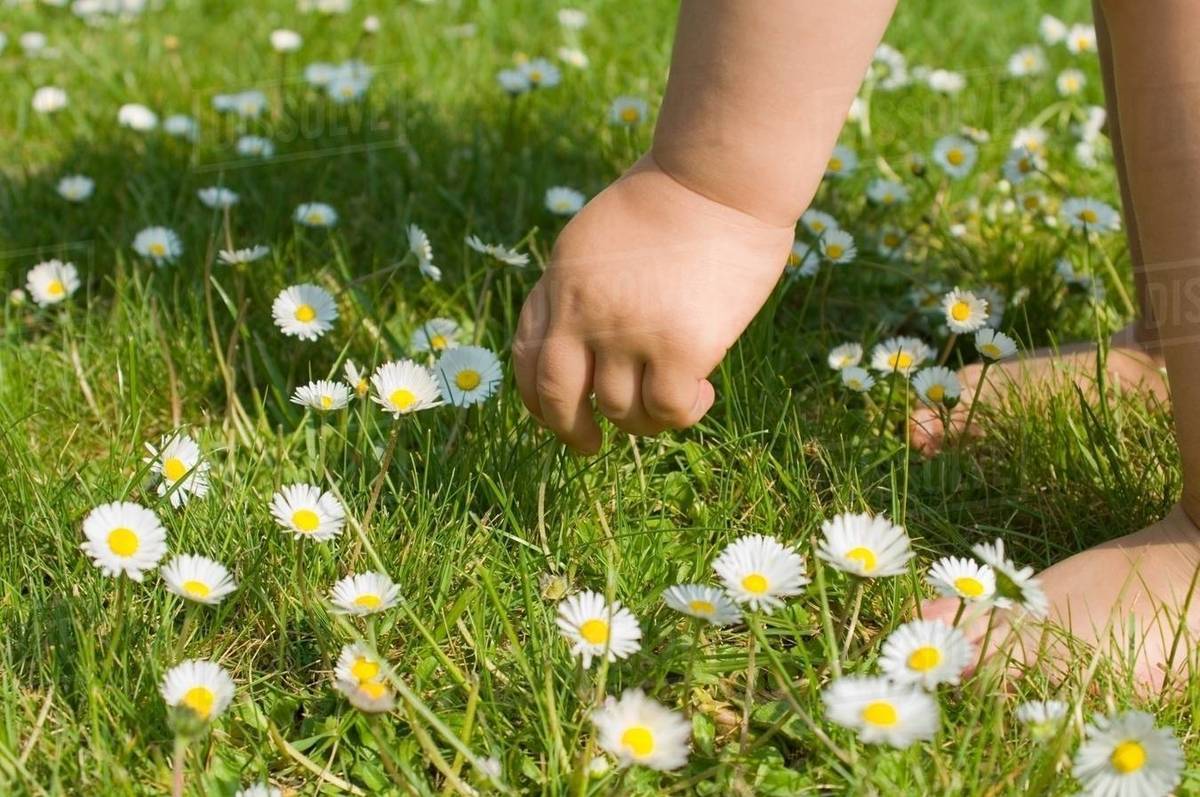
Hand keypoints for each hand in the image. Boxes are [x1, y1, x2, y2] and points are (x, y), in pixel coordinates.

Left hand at [513, 155, 795, 452]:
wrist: (721, 177)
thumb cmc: (672, 198)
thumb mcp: (596, 238)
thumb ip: (579, 290)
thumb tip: (582, 349)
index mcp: (561, 283)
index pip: (527, 357)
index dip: (536, 397)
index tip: (557, 412)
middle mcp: (584, 313)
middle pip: (557, 397)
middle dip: (569, 431)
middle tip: (589, 445)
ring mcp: (629, 333)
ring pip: (619, 411)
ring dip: (643, 418)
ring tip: (672, 398)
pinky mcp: (679, 348)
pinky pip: (667, 410)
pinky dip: (681, 413)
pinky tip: (702, 391)